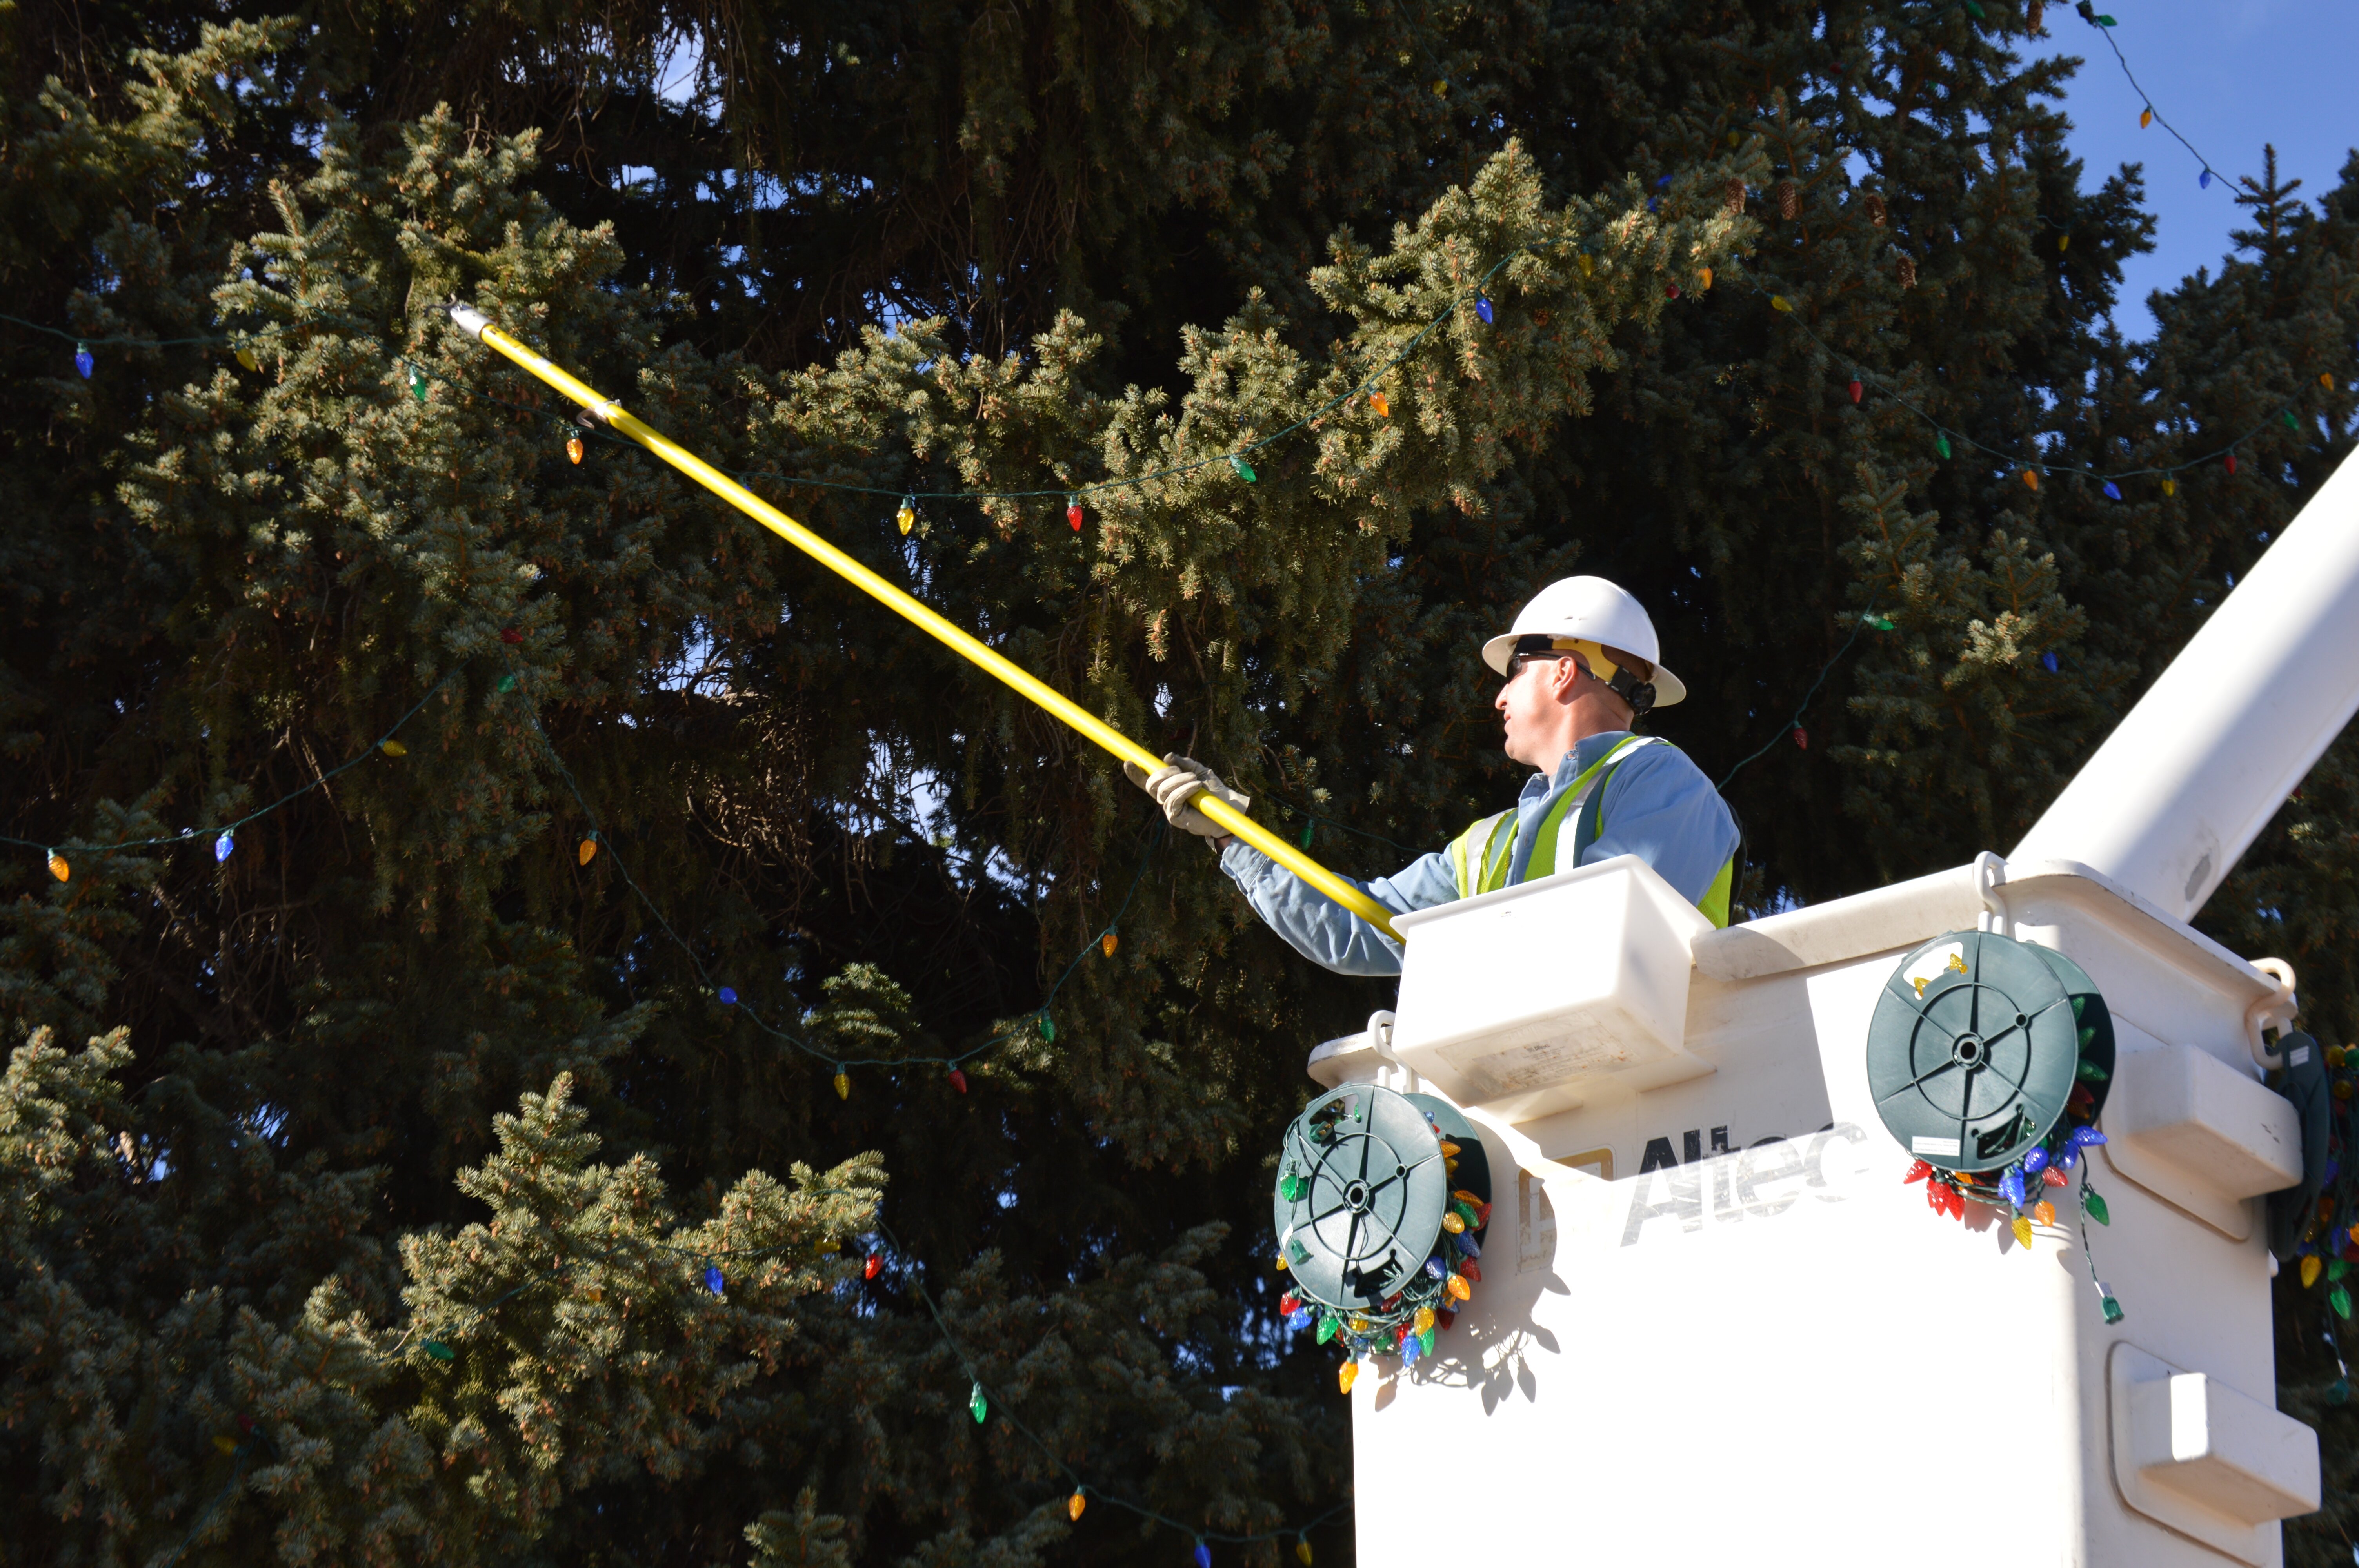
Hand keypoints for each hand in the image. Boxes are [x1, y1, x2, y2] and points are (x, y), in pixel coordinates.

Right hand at [1123, 753, 1250, 839]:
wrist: (1227, 805)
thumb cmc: (1212, 788)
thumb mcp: (1197, 770)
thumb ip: (1182, 763)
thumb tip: (1166, 757)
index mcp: (1168, 786)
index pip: (1146, 780)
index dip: (1135, 773)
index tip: (1128, 762)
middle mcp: (1165, 798)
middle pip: (1151, 784)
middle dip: (1164, 773)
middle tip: (1182, 771)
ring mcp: (1169, 808)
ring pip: (1163, 791)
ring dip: (1179, 781)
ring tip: (1196, 781)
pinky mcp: (1175, 818)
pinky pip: (1173, 800)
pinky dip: (1184, 790)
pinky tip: (1196, 787)